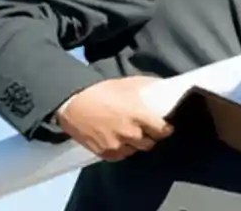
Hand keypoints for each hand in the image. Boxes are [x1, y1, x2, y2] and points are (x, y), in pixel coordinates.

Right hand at [56, 76, 172, 161]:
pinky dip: (123, 149)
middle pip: (151, 143)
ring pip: (136, 150)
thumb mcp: (128, 84)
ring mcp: (117, 145)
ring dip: (137, 144)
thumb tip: (164, 86)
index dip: (165, 129)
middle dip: (152, 136)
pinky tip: (120, 140)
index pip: (162, 131)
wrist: (74, 104)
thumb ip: (147, 87)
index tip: (166, 127)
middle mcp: (130, 133)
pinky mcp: (105, 153)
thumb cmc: (103, 92)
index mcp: (139, 115)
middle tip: (149, 130)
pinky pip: (122, 155)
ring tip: (133, 134)